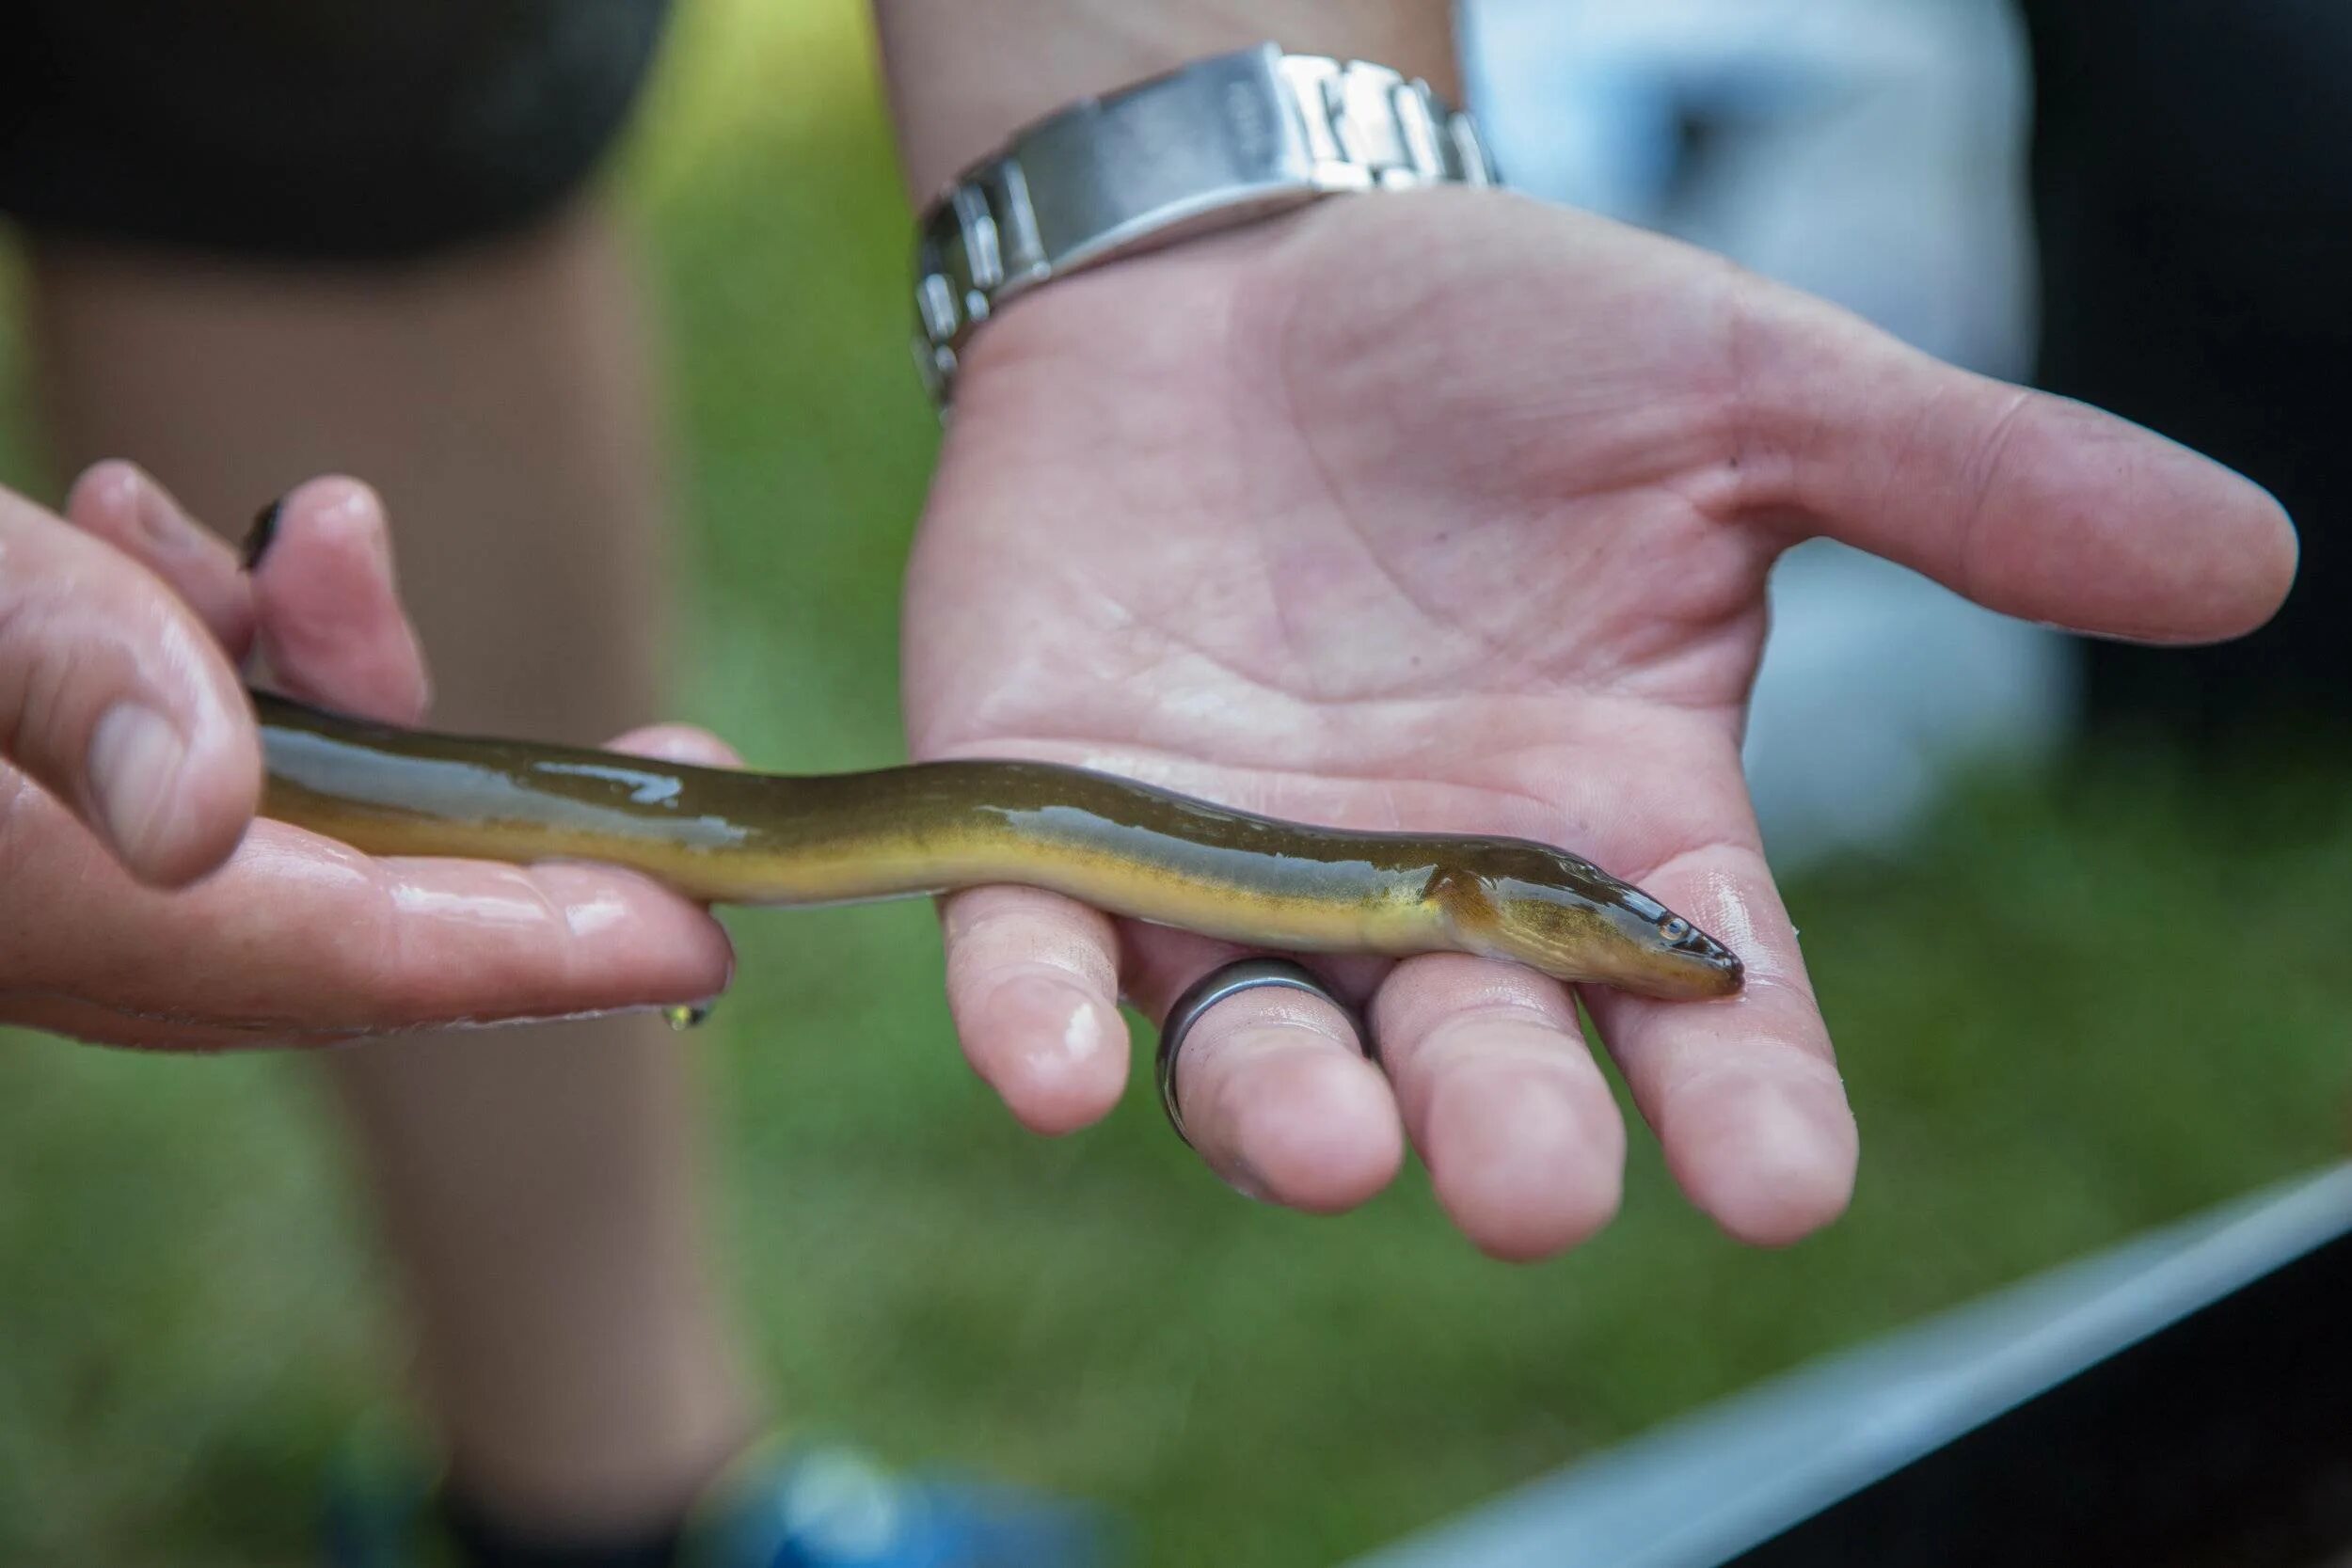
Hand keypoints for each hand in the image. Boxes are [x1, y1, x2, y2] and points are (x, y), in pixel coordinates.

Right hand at [0, 465, 733, 1049]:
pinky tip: (147, 526)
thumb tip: (203, 821)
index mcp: (28, 905)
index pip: (346, 957)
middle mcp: (40, 921)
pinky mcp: (24, 810)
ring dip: (334, 682)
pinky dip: (203, 662)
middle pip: (345, 917)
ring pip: (264, 824)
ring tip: (329, 529)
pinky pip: (154, 767)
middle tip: (674, 752)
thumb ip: (58, 674)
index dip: (540, 949)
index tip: (701, 941)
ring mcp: (34, 872)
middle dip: (512, 822)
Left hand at [901, 189, 2294, 1257]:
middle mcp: (1424, 891)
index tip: (1785, 1184)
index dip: (1745, 1102)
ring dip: (1284, 1117)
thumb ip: (1960, 485)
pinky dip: (1038, 1022)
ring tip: (1327, 1142)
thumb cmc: (1490, 334)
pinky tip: (1049, 1072)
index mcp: (1605, 820)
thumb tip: (2245, 558)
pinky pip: (1037, 959)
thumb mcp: (1738, 393)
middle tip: (1537, 1183)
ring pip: (1261, 1052)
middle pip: (1477, 1060)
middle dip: (1507, 1128)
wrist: (1231, 268)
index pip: (1701, 1004)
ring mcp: (1231, 879)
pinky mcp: (1056, 825)